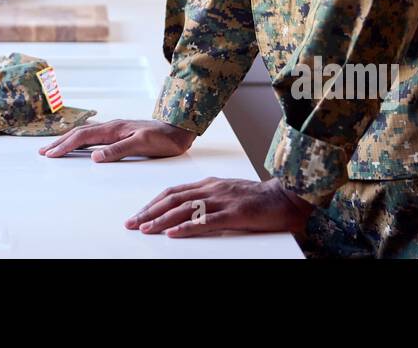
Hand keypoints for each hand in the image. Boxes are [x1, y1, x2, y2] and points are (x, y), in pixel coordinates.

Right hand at [39, 118, 195, 160]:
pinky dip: (81, 138)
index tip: (49, 154)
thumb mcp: (141, 145)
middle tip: (43, 151)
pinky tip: (81, 140)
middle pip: (79, 133)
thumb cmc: (163, 139)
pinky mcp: (121, 132)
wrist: (179, 129)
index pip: (82, 137)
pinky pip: (94, 134)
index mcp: (113, 129)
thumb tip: (94, 157)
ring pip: (85, 132)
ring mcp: (115, 128)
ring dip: (68, 139)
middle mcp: (111, 126)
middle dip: (60, 142)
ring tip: (55, 146)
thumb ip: (117, 150)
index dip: (64, 146)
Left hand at [125, 176, 313, 236]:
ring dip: (162, 220)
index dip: (153, 202)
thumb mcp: (227, 191)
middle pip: (173, 199)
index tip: (138, 214)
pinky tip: (174, 233)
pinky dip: (187, 227)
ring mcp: (222, 200)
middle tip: (132, 223)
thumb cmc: (257, 197)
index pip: (173, 192)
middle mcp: (211, 189)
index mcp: (208, 183)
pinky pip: (206, 221)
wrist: (285, 196)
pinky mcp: (234, 214)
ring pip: (185, 209)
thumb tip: (185, 206)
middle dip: (149, 211)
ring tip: (145, 228)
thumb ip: (207, 196)